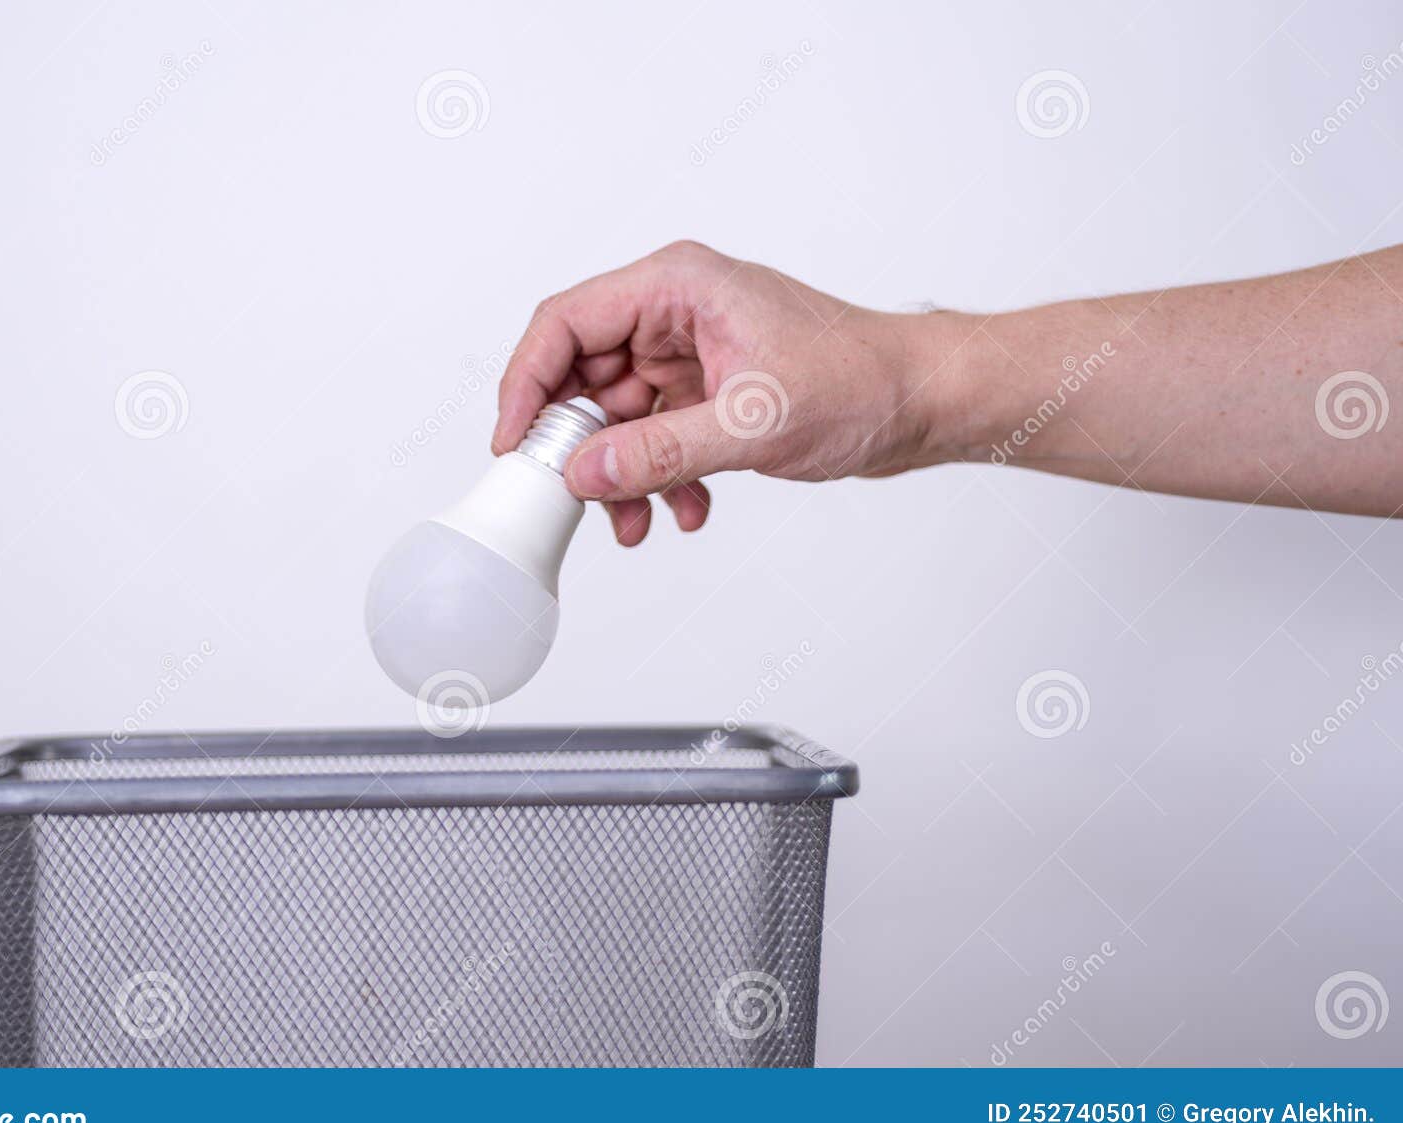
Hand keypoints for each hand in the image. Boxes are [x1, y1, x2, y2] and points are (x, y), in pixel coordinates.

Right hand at [493, 241, 957, 544]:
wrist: (923, 402)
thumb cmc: (863, 381)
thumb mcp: (754, 423)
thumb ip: (662, 452)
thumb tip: (586, 474)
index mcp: (677, 286)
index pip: (566, 323)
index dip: (527, 383)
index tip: (514, 443)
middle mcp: (675, 313)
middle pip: (583, 376)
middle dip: (579, 446)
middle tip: (575, 498)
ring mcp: (690, 353)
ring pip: (616, 416)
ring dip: (622, 474)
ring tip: (637, 522)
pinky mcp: (707, 391)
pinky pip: (654, 436)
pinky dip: (659, 476)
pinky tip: (687, 509)